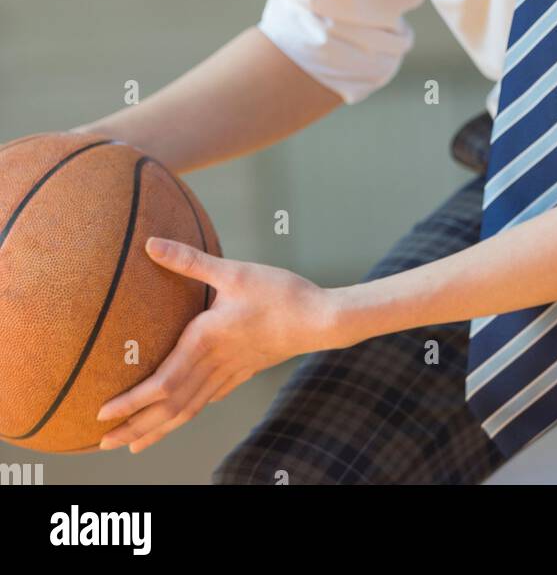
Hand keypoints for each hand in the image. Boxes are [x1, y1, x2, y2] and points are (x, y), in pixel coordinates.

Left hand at [96, 236, 335, 453]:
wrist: (321, 318)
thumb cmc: (278, 292)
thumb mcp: (233, 271)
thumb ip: (189, 260)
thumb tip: (150, 243)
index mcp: (206, 341)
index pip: (161, 384)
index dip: (131, 402)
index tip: (103, 414)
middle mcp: (214, 364)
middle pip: (168, 408)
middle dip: (135, 427)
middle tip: (103, 445)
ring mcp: (230, 373)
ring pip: (187, 410)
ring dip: (158, 429)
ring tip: (134, 445)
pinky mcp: (243, 372)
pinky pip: (208, 400)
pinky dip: (187, 414)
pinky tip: (181, 416)